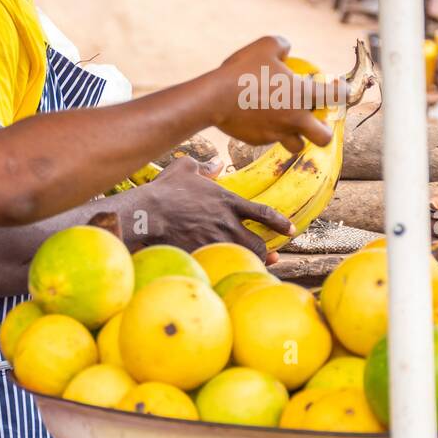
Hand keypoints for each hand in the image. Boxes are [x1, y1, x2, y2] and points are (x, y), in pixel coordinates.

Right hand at [138, 156, 294, 256]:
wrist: (146, 213)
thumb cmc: (165, 189)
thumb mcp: (186, 168)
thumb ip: (205, 166)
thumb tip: (215, 162)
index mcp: (228, 201)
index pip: (264, 213)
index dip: (280, 223)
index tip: (291, 230)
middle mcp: (227, 223)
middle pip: (258, 243)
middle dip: (266, 251)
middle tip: (271, 255)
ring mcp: (215, 241)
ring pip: (243, 258)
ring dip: (251, 263)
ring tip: (256, 266)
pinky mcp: (201, 254)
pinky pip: (221, 267)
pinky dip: (227, 271)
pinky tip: (230, 275)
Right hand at [205, 36, 339, 152]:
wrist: (215, 98)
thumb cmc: (243, 70)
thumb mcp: (265, 46)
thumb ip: (282, 45)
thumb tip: (287, 50)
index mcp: (302, 95)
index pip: (336, 97)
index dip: (342, 92)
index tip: (338, 89)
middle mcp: (295, 119)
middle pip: (324, 137)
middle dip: (324, 132)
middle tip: (315, 121)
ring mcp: (277, 133)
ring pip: (297, 145)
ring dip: (296, 137)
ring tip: (286, 123)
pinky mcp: (258, 141)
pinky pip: (269, 140)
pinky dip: (268, 131)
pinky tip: (256, 118)